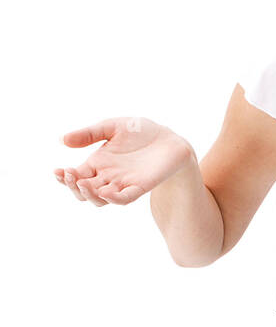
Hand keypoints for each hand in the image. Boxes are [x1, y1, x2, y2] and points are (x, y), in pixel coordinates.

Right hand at [53, 118, 193, 206]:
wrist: (168, 138)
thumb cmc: (140, 132)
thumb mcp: (111, 127)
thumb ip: (89, 134)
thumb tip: (62, 140)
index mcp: (97, 164)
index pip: (76, 176)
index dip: (64, 177)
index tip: (57, 170)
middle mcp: (107, 177)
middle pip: (84, 191)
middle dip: (72, 186)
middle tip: (67, 174)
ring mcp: (122, 184)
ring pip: (100, 199)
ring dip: (89, 194)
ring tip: (82, 183)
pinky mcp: (139, 187)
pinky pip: (123, 199)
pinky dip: (113, 198)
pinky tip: (105, 192)